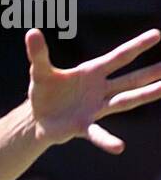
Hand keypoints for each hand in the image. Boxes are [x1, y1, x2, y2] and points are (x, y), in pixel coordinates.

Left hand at [26, 27, 160, 153]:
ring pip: (124, 101)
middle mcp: (99, 89)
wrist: (37, 118)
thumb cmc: (44, 92)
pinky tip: (119, 147)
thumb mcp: (40, 72)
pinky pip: (98, 134)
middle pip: (130, 79)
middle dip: (150, 73)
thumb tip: (31, 32)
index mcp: (92, 71)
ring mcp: (95, 108)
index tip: (157, 34)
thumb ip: (38, 54)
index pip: (119, 57)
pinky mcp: (84, 126)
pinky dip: (107, 141)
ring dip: (143, 96)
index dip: (137, 46)